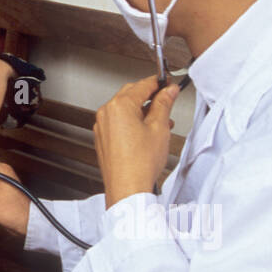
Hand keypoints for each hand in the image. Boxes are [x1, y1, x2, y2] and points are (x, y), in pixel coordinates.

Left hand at [95, 77, 179, 207]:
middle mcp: (106, 114)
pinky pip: (118, 123)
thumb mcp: (159, 128)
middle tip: (167, 101)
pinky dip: (132, 122)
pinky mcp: (103, 139)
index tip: (169, 84)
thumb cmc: (140, 164)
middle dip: (150, 97)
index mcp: (119, 106)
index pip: (142, 85)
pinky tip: (147, 132)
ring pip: (124, 109)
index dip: (159, 83)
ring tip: (161, 121)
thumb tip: (168, 91)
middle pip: (131, 95)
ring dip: (142, 111)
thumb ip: (163, 104)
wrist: (127, 188)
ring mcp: (102, 127)